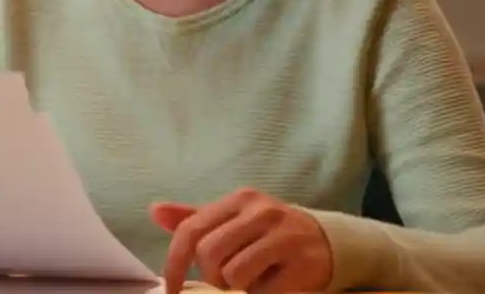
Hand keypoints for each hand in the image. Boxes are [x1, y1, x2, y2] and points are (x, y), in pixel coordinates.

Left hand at [151, 187, 332, 293]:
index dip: (175, 263)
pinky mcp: (305, 264)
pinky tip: (273, 284)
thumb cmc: (268, 233)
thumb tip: (155, 211)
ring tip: (251, 279)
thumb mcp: (233, 220)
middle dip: (211, 276)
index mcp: (239, 200)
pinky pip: (264, 291)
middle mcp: (262, 212)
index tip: (171, 289)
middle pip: (209, 254)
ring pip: (234, 274)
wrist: (329, 242)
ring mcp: (286, 236)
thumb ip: (195, 219)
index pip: (191, 230)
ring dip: (237, 287)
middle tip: (226, 279)